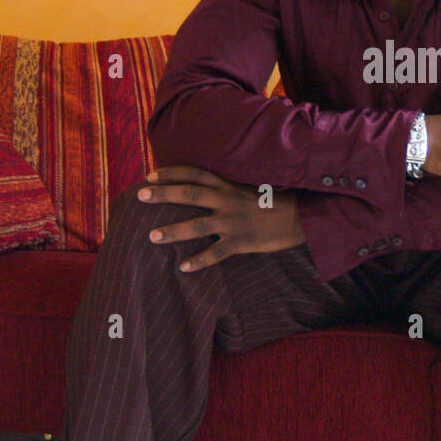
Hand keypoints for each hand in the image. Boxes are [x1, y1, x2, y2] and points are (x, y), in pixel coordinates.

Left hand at [137, 166, 304, 271]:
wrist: (301, 217)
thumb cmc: (274, 203)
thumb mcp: (250, 189)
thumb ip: (227, 190)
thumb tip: (204, 191)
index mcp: (229, 186)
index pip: (195, 174)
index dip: (172, 172)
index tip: (150, 175)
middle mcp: (228, 201)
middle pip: (189, 194)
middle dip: (163, 194)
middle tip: (140, 195)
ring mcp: (233, 222)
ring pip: (197, 226)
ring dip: (173, 231)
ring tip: (151, 236)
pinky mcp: (241, 242)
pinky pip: (216, 253)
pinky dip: (198, 261)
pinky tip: (182, 267)